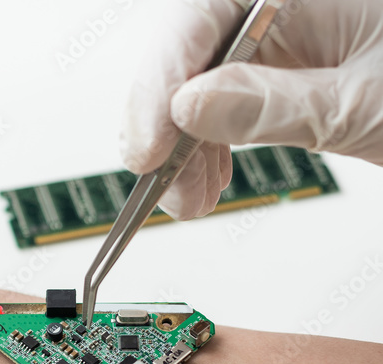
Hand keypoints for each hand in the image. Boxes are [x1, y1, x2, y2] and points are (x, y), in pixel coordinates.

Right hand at [120, 0, 382, 219]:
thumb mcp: (366, 103)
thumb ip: (272, 105)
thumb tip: (186, 109)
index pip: (202, 15)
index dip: (161, 79)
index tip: (149, 141)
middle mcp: (287, 6)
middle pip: (190, 53)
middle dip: (166, 122)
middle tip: (161, 179)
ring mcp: (283, 42)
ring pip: (197, 87)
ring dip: (181, 148)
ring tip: (189, 197)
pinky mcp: (283, 78)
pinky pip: (222, 109)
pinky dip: (206, 151)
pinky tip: (207, 181)